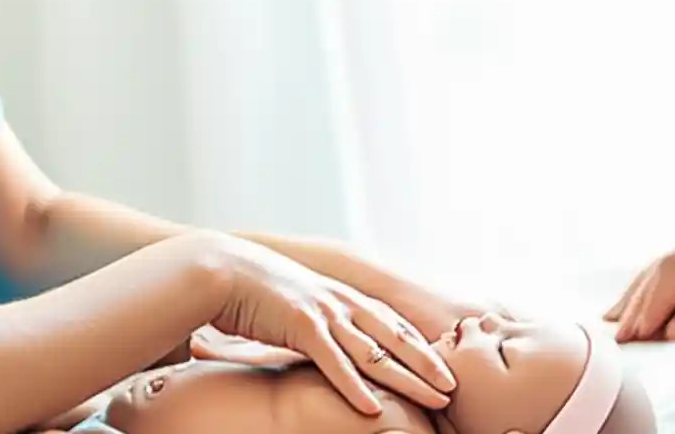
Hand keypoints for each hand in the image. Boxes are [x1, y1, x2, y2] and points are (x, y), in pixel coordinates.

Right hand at [204, 234, 455, 415]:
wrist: (222, 268)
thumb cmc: (253, 288)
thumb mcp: (294, 300)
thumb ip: (313, 317)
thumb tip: (317, 335)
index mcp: (339, 295)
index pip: (390, 322)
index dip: (417, 344)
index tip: (440, 364)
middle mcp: (339, 302)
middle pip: (394, 338)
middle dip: (426, 364)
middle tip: (453, 388)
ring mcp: (323, 312)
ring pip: (375, 352)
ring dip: (407, 378)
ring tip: (434, 399)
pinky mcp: (301, 325)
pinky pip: (333, 362)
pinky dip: (354, 386)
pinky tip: (372, 407)